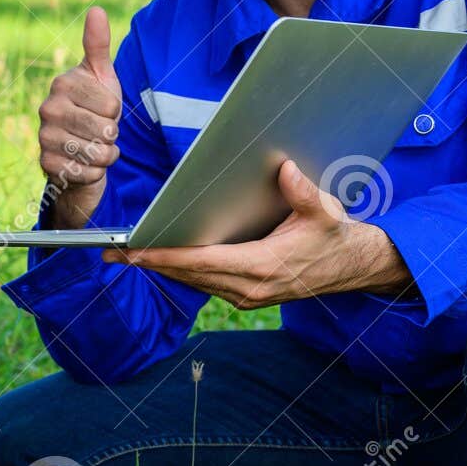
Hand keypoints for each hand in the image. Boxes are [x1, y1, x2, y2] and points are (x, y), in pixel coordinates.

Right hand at [38, 6, 122, 228]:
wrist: (79, 148)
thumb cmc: (94, 107)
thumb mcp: (101, 76)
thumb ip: (98, 44)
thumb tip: (96, 10)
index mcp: (62, 84)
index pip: (111, 104)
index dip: (115, 110)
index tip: (103, 108)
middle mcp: (47, 109)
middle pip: (104, 129)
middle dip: (111, 134)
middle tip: (99, 130)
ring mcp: (44, 137)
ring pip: (96, 153)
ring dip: (105, 155)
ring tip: (94, 146)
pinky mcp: (46, 164)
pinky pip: (86, 173)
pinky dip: (93, 172)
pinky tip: (84, 164)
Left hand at [104, 159, 415, 308]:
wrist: (353, 267)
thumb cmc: (336, 236)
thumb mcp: (325, 212)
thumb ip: (303, 193)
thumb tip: (285, 169)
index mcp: (263, 267)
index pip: (202, 262)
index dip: (166, 258)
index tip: (135, 252)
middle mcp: (250, 288)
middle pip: (189, 275)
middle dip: (150, 263)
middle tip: (112, 251)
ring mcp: (248, 296)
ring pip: (194, 283)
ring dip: (161, 269)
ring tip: (126, 255)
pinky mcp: (247, 296)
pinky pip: (205, 284)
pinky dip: (181, 272)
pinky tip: (162, 260)